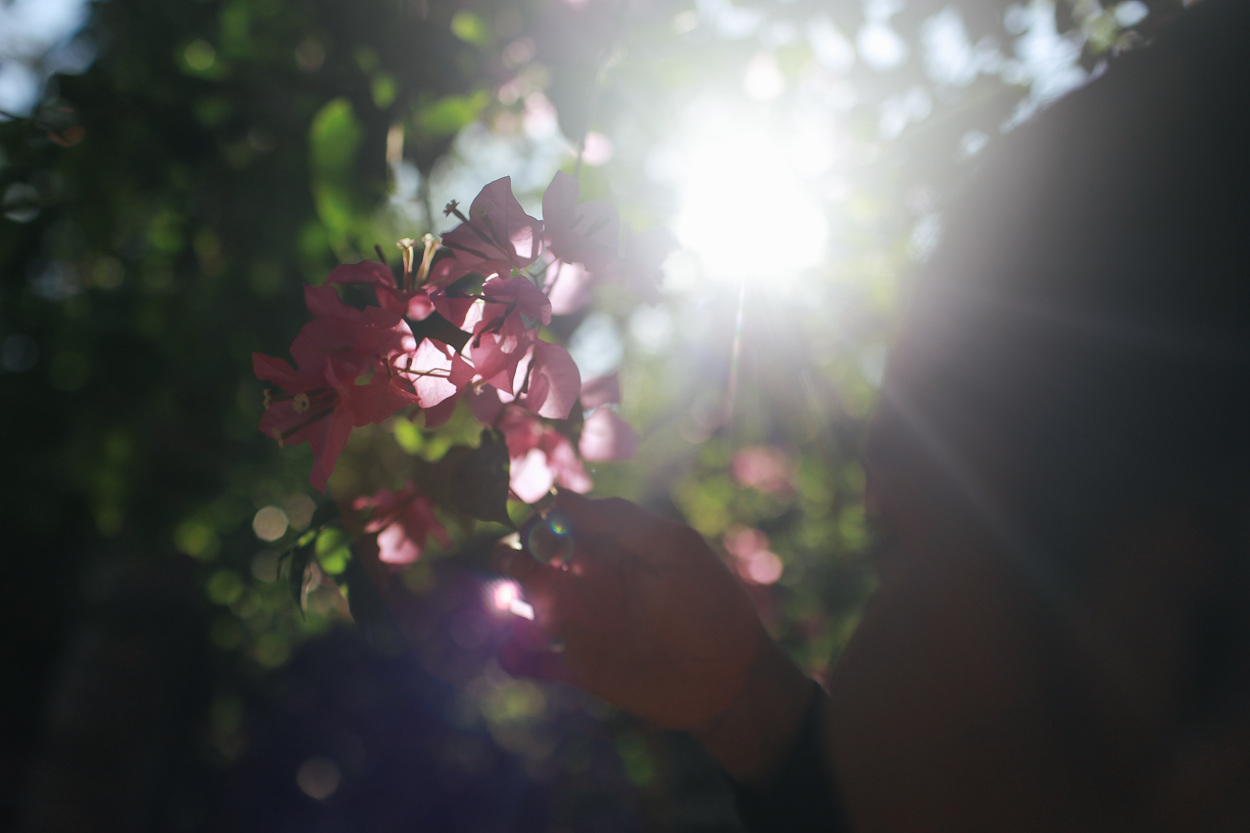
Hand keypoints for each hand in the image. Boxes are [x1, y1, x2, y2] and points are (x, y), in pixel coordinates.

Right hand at [494, 492, 815, 783]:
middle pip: (538, 557)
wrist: (728, 679)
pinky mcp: (578, 662)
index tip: (536, 522)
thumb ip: (620, 521)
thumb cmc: (709, 604)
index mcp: (615, 544)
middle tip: (517, 558)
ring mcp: (582, 620)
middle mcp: (592, 578)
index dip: (545, 519)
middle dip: (519, 552)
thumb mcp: (674, 548)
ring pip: (532, 598)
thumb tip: (559, 500)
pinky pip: (538, 652)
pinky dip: (522, 648)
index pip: (564, 521)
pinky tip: (524, 645)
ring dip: (518, 592)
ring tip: (528, 594)